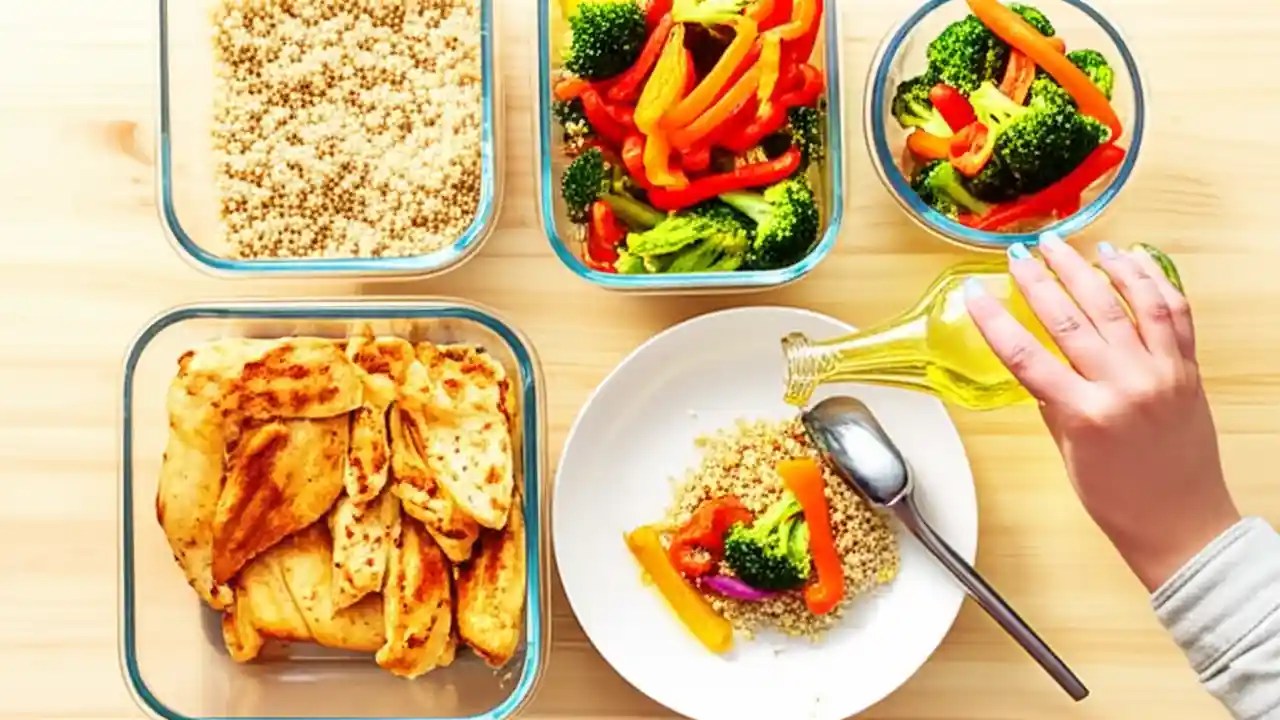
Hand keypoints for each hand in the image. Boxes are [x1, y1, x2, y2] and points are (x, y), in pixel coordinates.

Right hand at [964, 232, 1239, 591]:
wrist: (1182, 524)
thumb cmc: (1120, 501)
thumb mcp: (1068, 452)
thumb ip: (1052, 401)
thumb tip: (1034, 362)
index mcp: (1086, 414)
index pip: (1026, 355)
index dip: (994, 320)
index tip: (974, 293)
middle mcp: (1124, 385)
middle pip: (1070, 317)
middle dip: (1039, 280)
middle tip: (1018, 255)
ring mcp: (1160, 372)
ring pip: (1120, 302)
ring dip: (1088, 267)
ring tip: (1064, 245)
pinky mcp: (1187, 368)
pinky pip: (1170, 311)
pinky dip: (1148, 279)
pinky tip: (1127, 258)